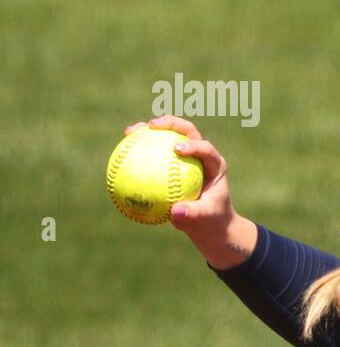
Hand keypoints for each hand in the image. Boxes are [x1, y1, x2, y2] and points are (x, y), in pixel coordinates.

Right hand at [123, 115, 234, 239]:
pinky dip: (138, 152)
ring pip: (168, 137)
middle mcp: (201, 156)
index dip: (193, 145)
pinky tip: (119, 155)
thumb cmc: (211, 220)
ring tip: (129, 132)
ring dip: (149, 131)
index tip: (177, 149)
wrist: (209, 222)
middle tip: (151, 126)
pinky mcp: (172, 163)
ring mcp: (187, 157)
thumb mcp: (205, 218)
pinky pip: (153, 154)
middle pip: (187, 131)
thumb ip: (193, 214)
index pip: (206, 149)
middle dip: (170, 124)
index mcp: (214, 165)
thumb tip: (175, 212)